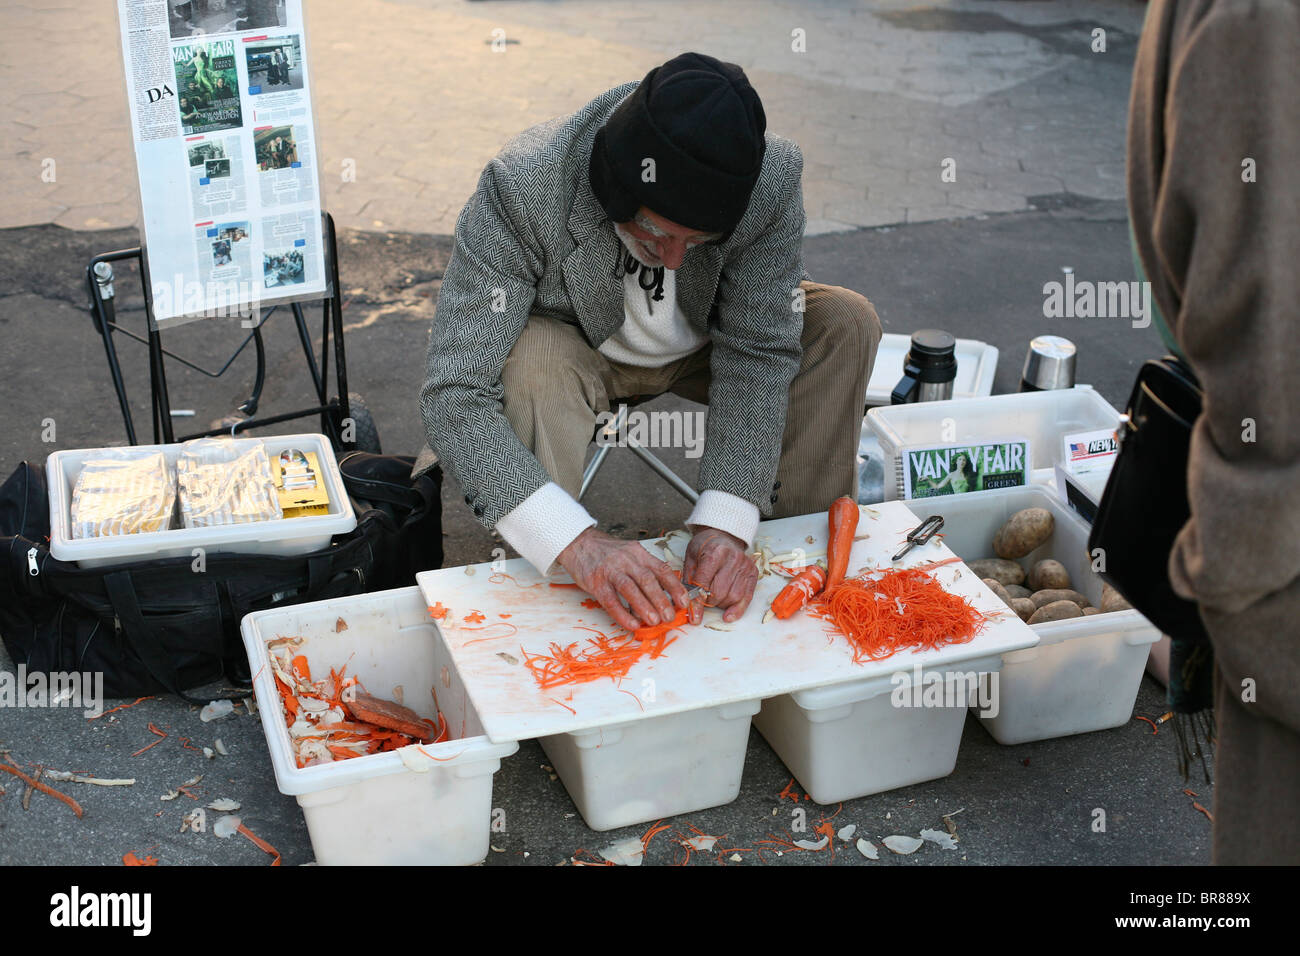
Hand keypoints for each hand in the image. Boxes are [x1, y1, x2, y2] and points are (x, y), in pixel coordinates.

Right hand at [557, 527, 688, 630]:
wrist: (579, 543)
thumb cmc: (609, 554)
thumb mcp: (631, 554)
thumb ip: (646, 570)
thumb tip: (667, 595)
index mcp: (639, 553)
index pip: (661, 570)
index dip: (675, 587)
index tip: (684, 602)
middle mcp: (626, 560)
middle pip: (647, 580)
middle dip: (661, 600)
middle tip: (670, 617)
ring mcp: (610, 570)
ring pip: (630, 589)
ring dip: (644, 606)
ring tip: (654, 621)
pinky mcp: (595, 582)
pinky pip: (610, 600)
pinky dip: (622, 614)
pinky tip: (631, 624)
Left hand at [681, 527, 758, 622]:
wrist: (723, 536)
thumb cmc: (704, 548)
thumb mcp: (690, 558)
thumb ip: (688, 580)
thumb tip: (685, 604)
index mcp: (714, 552)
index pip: (704, 583)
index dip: (697, 601)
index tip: (692, 614)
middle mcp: (733, 558)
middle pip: (720, 592)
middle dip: (709, 602)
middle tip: (703, 602)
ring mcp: (745, 565)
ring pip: (734, 596)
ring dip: (721, 605)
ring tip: (714, 601)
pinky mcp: (753, 572)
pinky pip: (747, 596)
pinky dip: (738, 609)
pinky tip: (729, 616)